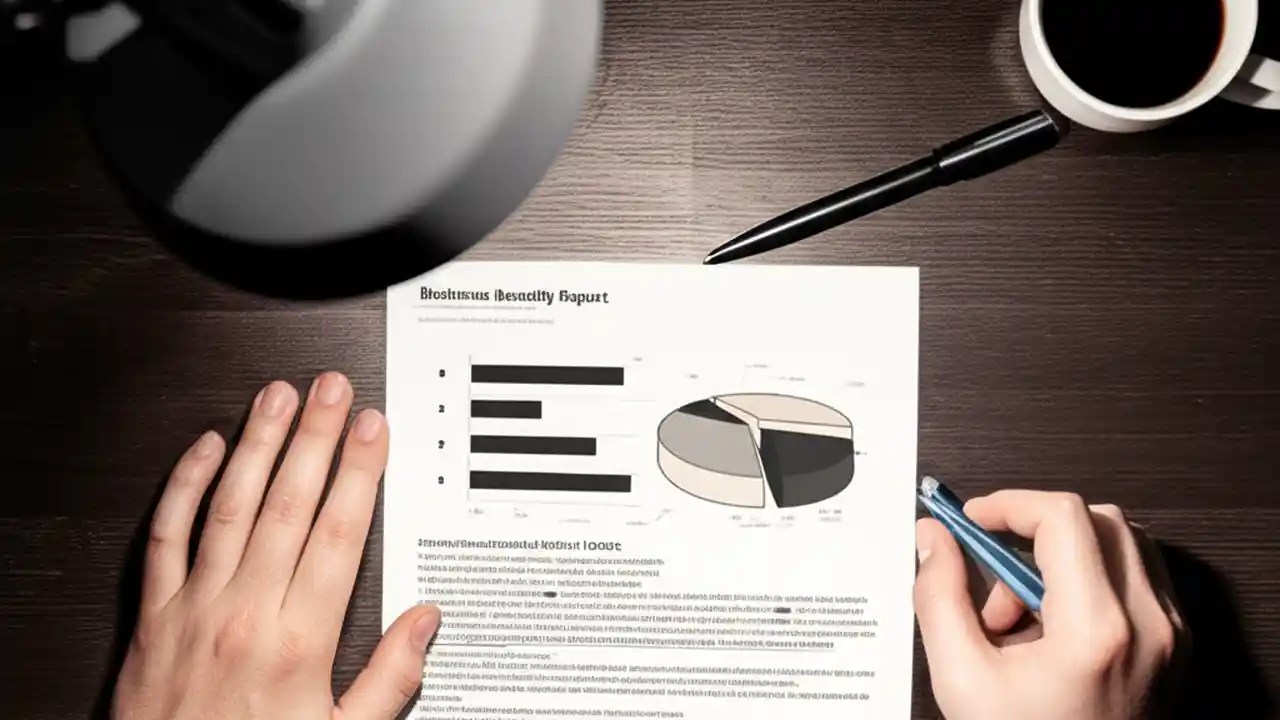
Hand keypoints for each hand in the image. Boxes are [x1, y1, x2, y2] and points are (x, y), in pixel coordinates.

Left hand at [113, 373, 439, 719]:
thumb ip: (389, 680)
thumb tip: (426, 624)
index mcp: (298, 641)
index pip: (338, 534)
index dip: (359, 473)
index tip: (373, 431)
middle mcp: (245, 613)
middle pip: (288, 505)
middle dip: (316, 438)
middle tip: (332, 390)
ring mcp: (195, 608)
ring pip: (229, 507)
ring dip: (257, 445)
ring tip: (278, 398)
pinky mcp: (154, 617)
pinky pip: (166, 537)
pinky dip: (184, 488)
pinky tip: (204, 450)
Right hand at [913, 490, 1188, 719]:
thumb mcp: (962, 679)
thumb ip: (939, 597)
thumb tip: (933, 539)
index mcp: (1098, 630)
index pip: (1063, 517)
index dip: (1009, 505)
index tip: (973, 520)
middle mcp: (1149, 626)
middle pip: (1099, 520)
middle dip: (1034, 534)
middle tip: (992, 577)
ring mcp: (1170, 637)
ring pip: (1122, 545)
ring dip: (1064, 559)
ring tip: (1021, 618)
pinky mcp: (1175, 647)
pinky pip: (1138, 580)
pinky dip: (1092, 583)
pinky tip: (1053, 630)